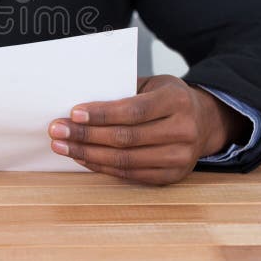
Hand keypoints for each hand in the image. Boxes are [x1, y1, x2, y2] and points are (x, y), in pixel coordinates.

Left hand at [47, 75, 250, 184]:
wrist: (204, 121)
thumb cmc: (168, 98)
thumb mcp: (152, 83)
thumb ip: (122, 90)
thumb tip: (80, 100)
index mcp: (177, 100)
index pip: (134, 110)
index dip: (102, 114)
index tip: (73, 113)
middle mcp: (183, 130)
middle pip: (126, 138)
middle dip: (85, 135)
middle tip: (57, 130)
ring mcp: (181, 157)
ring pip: (125, 160)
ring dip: (87, 154)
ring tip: (62, 146)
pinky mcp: (172, 176)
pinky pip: (130, 174)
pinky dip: (102, 167)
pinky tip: (82, 157)